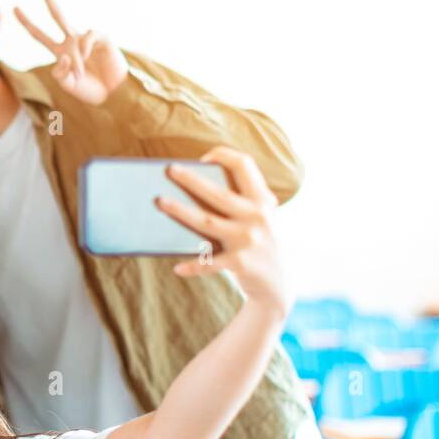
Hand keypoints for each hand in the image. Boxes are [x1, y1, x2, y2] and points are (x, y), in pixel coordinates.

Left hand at [14, 0, 129, 105]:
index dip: (27, 23)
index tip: (14, 8)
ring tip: (81, 75)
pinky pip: (87, 35)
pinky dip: (84, 47)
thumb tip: (62, 55)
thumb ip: (59, 73)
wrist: (113, 94)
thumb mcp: (67, 85)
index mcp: (60, 52)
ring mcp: (86, 38)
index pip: (39, 35)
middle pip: (56, 13)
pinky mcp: (101, 37)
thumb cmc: (90, 91)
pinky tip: (88, 58)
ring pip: (72, 28)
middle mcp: (71, 41)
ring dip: (74, 56)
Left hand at [156, 147, 290, 317]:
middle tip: (169, 169)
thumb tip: (193, 185)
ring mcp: (248, 240)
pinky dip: (194, 265)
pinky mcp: (240, 264)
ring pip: (207, 222)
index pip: (245, 165)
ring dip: (181, 211)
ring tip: (160, 202)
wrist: (277, 282)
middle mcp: (257, 216)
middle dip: (192, 180)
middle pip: (218, 194)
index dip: (225, 156)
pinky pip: (210, 263)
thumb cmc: (257, 241)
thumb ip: (240, 200)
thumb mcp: (259, 216)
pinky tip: (178, 268)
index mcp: (262, 199)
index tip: (204, 157)